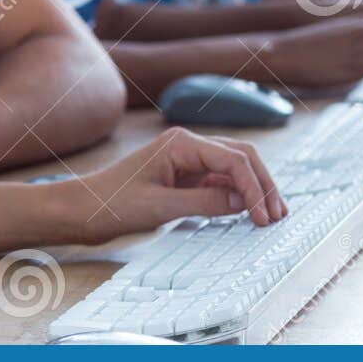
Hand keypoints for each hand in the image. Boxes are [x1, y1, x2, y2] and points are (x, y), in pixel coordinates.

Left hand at [77, 126, 287, 242]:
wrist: (84, 209)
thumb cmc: (112, 204)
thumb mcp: (159, 207)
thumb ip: (203, 203)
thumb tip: (243, 202)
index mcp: (181, 143)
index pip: (233, 160)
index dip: (254, 188)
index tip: (264, 217)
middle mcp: (187, 146)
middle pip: (241, 157)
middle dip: (263, 184)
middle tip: (278, 215)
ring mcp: (187, 161)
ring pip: (234, 168)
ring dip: (255, 189)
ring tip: (272, 215)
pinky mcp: (185, 177)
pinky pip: (220, 182)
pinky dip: (238, 195)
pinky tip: (249, 213)